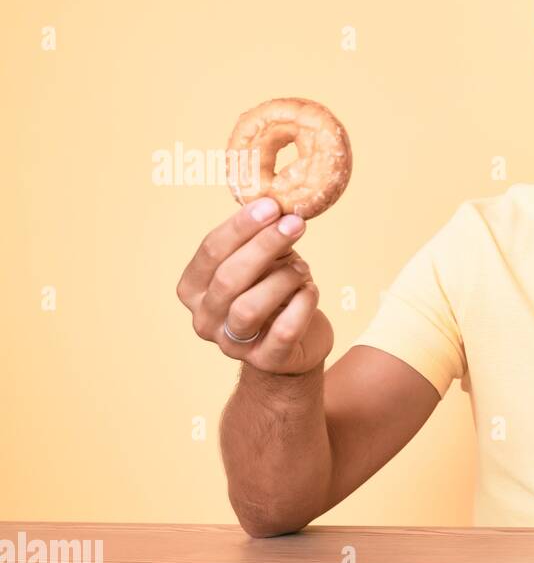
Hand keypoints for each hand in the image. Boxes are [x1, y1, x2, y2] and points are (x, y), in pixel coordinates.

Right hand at [176, 197, 332, 374]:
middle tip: (295, 224)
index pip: (210, 251)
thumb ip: (262, 235)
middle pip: (228, 277)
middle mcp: (204, 318)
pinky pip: (283, 331)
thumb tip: (277, 202)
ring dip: (282, 280)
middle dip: (265, 246)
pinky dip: (302, 305)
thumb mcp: (264, 260)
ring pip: (249, 308)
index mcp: (194, 287)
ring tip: (303, 268)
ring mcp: (232, 344)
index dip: (241, 226)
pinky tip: (311, 290)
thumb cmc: (275, 292)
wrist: (298, 342)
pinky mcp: (265, 360)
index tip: (272, 206)